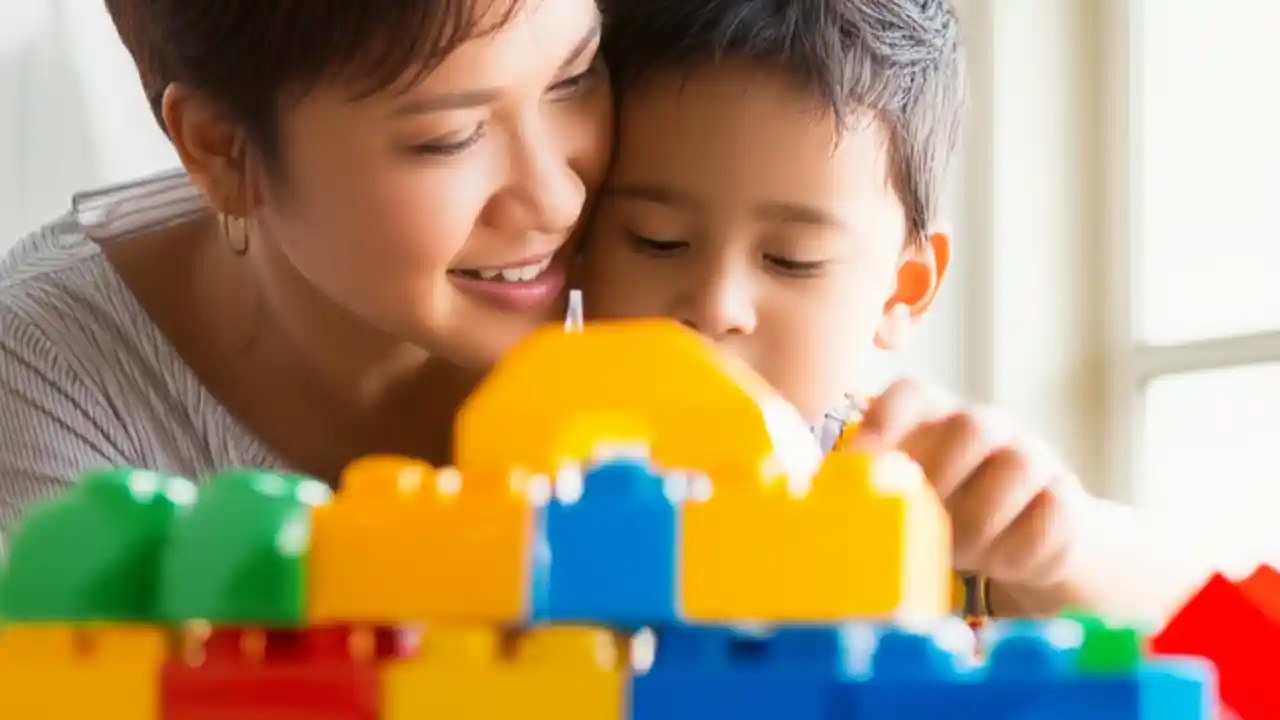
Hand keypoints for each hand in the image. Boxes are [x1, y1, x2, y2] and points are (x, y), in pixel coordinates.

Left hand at [848, 378, 1087, 594]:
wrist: (1032, 544)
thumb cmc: (951, 515)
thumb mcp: (908, 499)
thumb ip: (872, 491)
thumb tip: (817, 505)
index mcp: (935, 420)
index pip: (912, 393)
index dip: (887, 419)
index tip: (866, 458)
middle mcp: (987, 428)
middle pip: (971, 425)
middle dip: (942, 481)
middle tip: (925, 525)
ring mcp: (1034, 458)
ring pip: (1018, 467)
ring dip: (981, 522)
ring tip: (962, 555)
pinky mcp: (1068, 500)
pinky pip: (1051, 515)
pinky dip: (1019, 551)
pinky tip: (1001, 566)